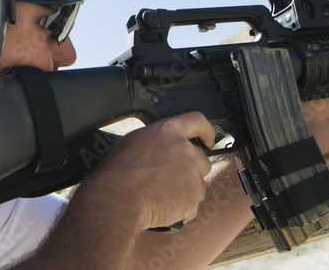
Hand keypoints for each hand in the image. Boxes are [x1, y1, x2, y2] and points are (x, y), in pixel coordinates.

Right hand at [80, 112, 214, 230]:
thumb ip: (157, 141)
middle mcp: (184, 149)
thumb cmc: (118, 172)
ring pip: (198, 183)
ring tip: (163, 196)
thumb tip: (162, 146)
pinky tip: (163, 207)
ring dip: (186, 190)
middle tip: (172, 180)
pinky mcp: (193, 196)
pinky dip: (182, 208)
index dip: (206, 131)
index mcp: (168, 131)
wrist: (118, 199)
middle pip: (202, 159)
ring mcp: (191, 173)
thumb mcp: (134, 142)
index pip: (197, 121)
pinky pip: (193, 204)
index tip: (210, 139)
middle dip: (192, 170)